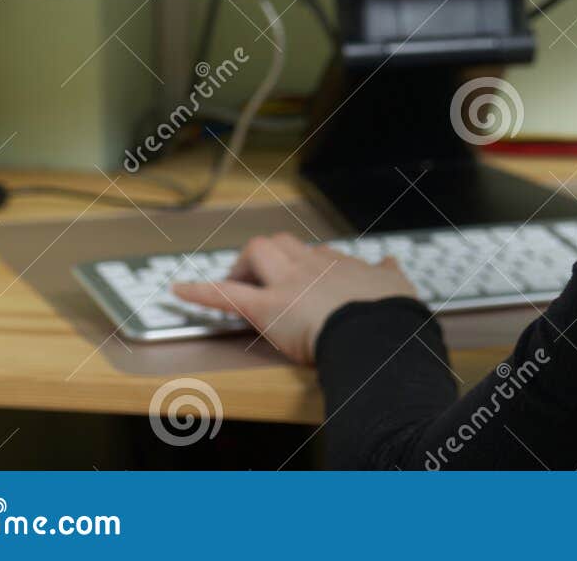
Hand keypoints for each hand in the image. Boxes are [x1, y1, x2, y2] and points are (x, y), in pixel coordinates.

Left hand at [172, 233, 418, 364]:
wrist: (379, 331)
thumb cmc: (390, 315)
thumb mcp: (397, 288)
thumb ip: (390, 275)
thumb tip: (390, 264)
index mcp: (342, 265)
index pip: (317, 256)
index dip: (305, 268)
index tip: (303, 280)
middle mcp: (312, 266)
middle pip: (283, 245)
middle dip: (269, 258)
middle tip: (264, 280)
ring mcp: (288, 284)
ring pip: (259, 252)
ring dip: (245, 266)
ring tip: (238, 282)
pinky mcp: (265, 307)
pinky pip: (227, 294)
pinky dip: (200, 293)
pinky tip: (179, 291)